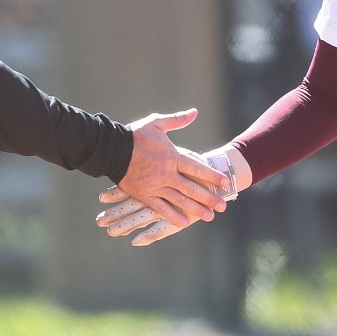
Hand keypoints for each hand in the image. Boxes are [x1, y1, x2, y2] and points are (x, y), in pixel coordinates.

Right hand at [116, 111, 227, 231]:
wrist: (111, 150)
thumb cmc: (135, 135)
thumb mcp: (157, 124)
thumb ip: (177, 120)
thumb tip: (194, 112)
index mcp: (172, 156)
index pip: (198, 168)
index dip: (213, 176)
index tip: (225, 182)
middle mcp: (167, 174)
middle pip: (193, 188)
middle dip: (210, 198)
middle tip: (223, 205)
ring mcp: (156, 186)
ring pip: (180, 201)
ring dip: (196, 209)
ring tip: (210, 216)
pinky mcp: (145, 195)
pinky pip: (161, 208)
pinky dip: (173, 216)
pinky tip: (185, 223)